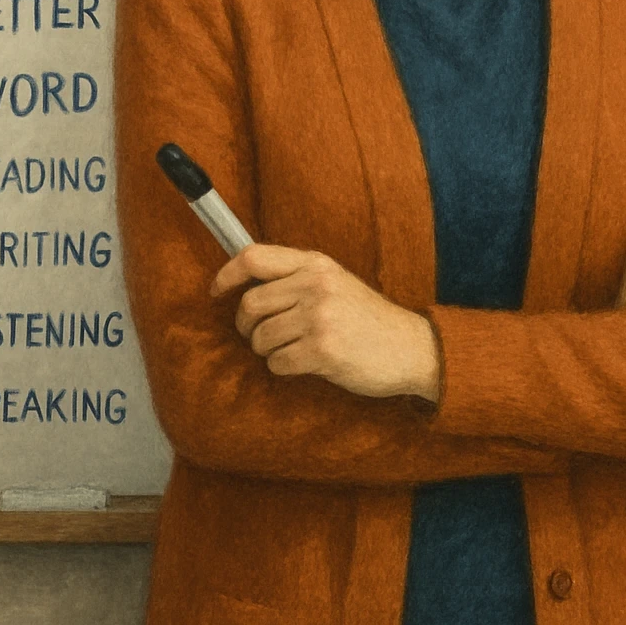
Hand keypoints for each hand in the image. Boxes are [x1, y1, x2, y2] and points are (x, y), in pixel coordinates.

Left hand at [211, 245, 440, 402]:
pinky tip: (304, 364)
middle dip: (246, 326)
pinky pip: (277, 363)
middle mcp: (315, 285)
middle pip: (250, 304)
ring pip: (260, 337)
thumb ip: (297, 276)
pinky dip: (283, 368)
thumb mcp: (335, 281)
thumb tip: (245, 283)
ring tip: (289, 349)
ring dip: (266, 350)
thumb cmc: (366, 317)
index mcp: (316, 262)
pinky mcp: (322, 351)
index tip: (216, 292)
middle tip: (259, 335)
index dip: (226, 275)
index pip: (254, 256)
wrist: (409, 346)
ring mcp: (319, 317)